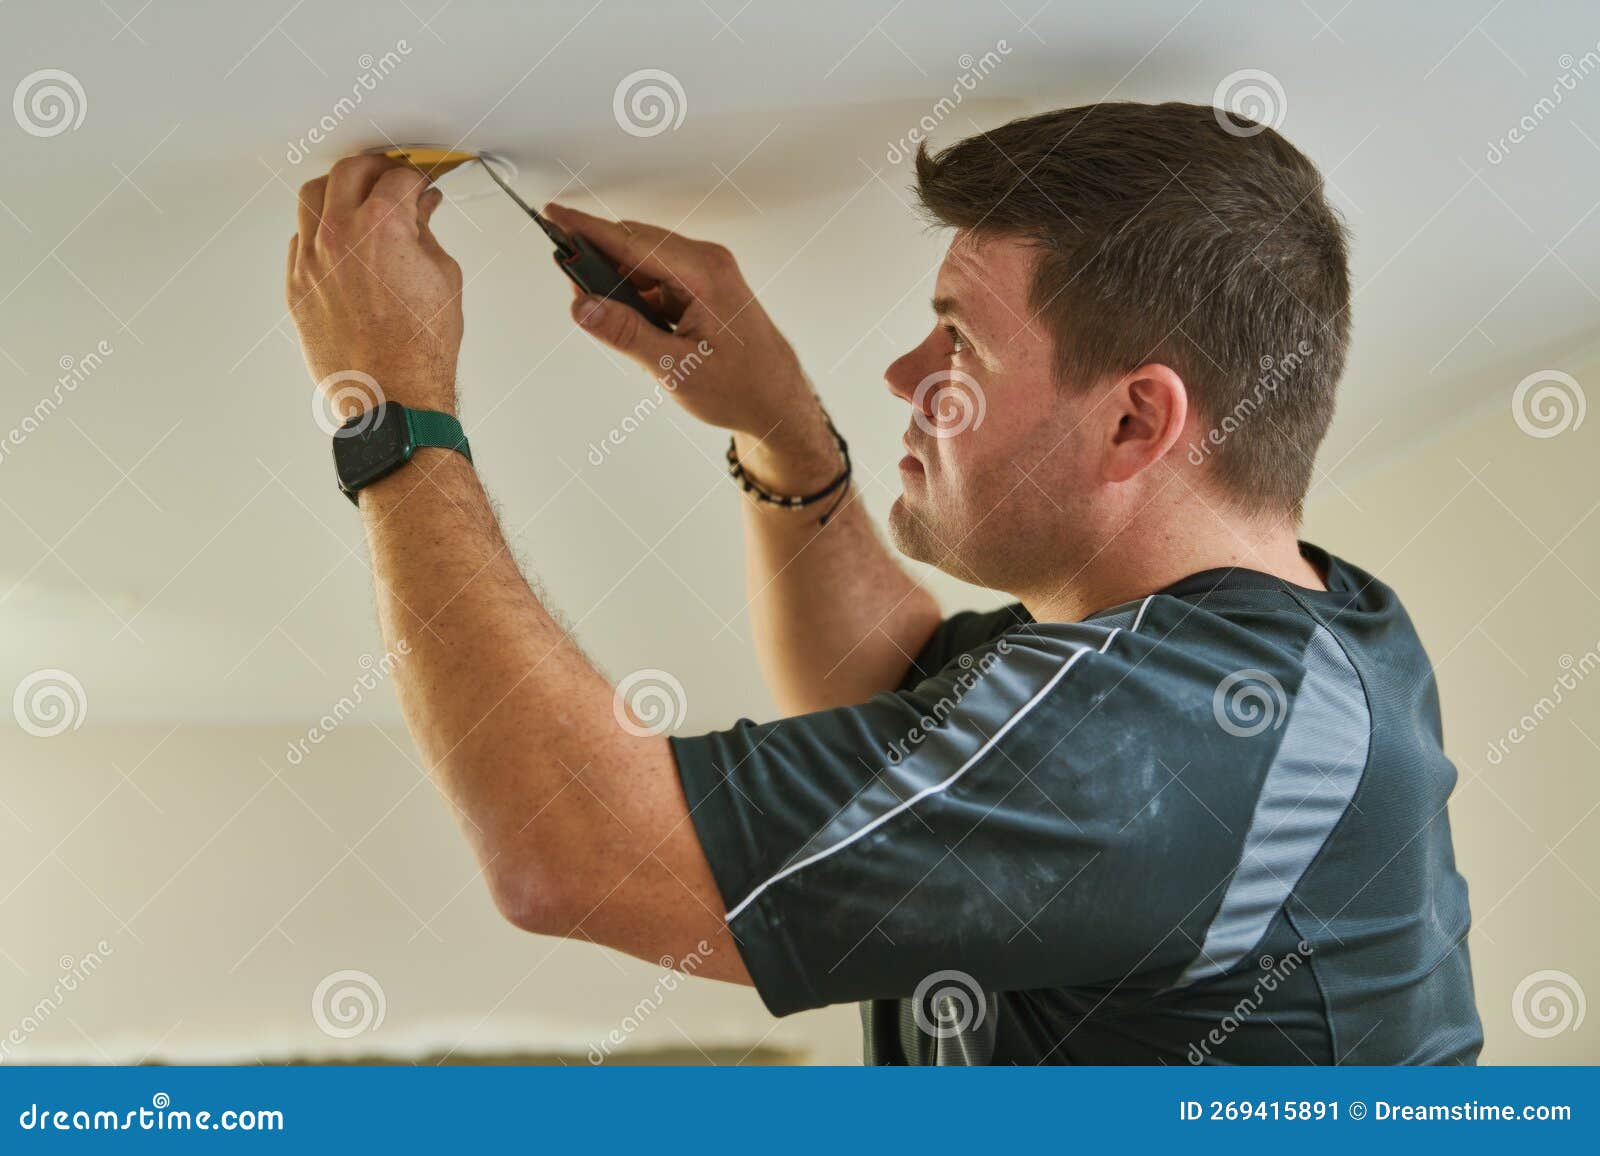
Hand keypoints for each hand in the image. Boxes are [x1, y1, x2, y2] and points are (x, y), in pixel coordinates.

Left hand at [287, 156, 463, 416]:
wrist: (394, 395)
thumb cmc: (421, 349)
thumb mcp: (443, 278)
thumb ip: (427, 233)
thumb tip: (421, 212)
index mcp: (380, 227)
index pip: (396, 178)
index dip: (415, 178)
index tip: (421, 185)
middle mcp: (338, 237)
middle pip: (348, 172)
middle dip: (375, 169)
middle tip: (391, 178)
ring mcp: (310, 261)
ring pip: (312, 197)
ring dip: (338, 191)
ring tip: (358, 201)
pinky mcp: (296, 286)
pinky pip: (300, 239)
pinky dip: (320, 230)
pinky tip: (340, 240)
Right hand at [543, 204, 814, 441]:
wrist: (777, 403)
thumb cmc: (741, 388)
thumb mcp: (676, 368)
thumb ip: (626, 334)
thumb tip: (582, 307)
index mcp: (705, 273)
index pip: (632, 242)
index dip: (587, 229)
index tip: (554, 215)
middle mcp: (707, 262)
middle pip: (635, 245)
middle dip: (598, 260)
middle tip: (570, 284)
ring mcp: (706, 272)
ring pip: (643, 263)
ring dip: (618, 284)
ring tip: (605, 317)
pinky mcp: (701, 287)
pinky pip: (656, 279)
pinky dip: (636, 295)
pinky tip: (633, 323)